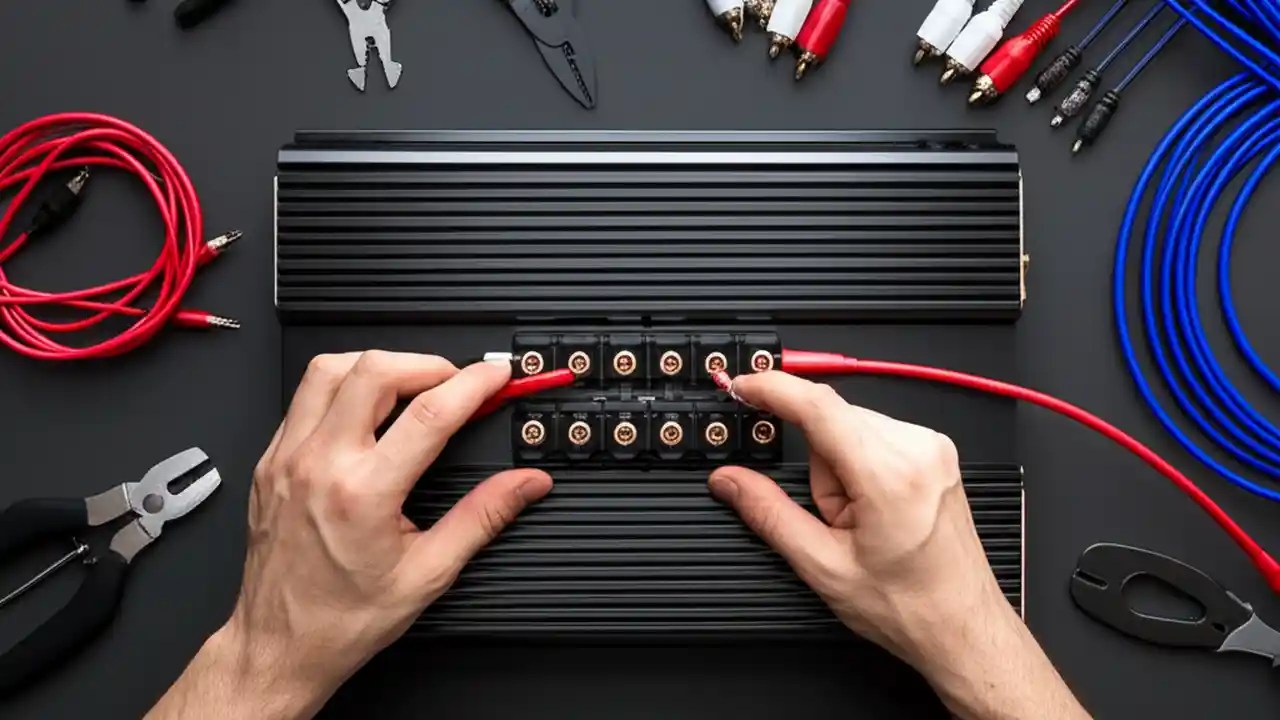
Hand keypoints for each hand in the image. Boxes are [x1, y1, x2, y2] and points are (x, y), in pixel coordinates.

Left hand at [150, 352, 551, 719]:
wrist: (280, 646)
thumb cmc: (343, 618)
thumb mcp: (429, 572)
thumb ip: (483, 517)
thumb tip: (526, 484)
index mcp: (362, 494)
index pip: (429, 413)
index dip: (473, 384)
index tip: (496, 376)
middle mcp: (319, 466)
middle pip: (374, 370)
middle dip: (427, 364)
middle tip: (457, 382)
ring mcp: (287, 459)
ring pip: (329, 369)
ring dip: (379, 365)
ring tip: (411, 384)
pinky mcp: (270, 461)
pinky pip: (304, 397)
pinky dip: (342, 387)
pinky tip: (366, 409)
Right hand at [709, 371, 1085, 719]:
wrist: (961, 626)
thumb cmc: (909, 606)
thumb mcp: (824, 566)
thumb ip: (768, 514)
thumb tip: (729, 480)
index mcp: (890, 475)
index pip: (818, 406)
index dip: (771, 388)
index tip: (742, 387)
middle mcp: (918, 449)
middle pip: (832, 419)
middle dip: (816, 462)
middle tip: (833, 517)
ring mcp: (931, 447)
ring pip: (851, 426)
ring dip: (838, 465)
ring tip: (859, 519)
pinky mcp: (935, 451)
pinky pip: (874, 435)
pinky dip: (859, 463)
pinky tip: (874, 506)